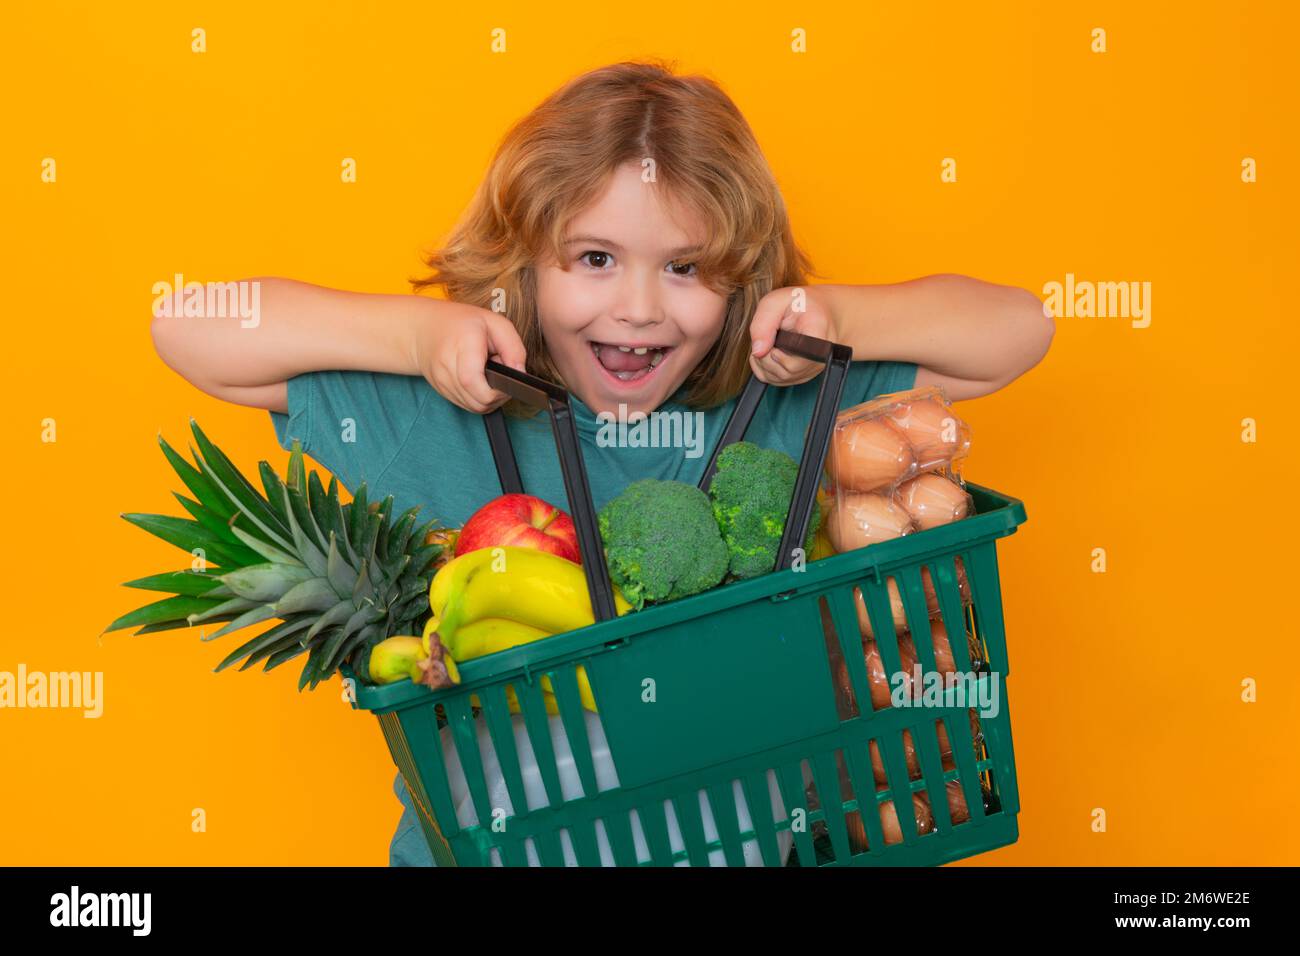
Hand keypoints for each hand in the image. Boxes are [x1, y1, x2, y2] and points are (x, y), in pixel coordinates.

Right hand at [410, 301, 527, 412]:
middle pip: (479, 400)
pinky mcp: (442, 391)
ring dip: (489, 397)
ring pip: (475, 407)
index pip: (473, 381)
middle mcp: (447, 365)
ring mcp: (442, 381)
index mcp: (462, 344)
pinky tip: (479, 379)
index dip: (497, 389)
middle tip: (499, 371)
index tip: (507, 378)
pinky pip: (468, 405)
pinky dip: (479, 397)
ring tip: (488, 373)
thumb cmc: (462, 323)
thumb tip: (521, 373)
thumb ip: (513, 347)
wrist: (423, 329)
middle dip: (498, 393)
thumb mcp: (495, 323)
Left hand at [748, 285, 838, 385]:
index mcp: (819, 334)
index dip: (777, 356)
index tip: (773, 343)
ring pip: (780, 379)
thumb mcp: (777, 301)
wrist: (821, 310)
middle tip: (766, 337)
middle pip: (786, 372)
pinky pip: (778, 381)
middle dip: (766, 357)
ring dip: (764, 363)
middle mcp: (820, 356)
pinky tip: (768, 351)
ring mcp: (813, 369)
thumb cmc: (800, 303)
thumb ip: (764, 322)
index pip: (798, 361)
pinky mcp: (805, 375)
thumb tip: (757, 351)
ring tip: (768, 341)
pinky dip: (766, 368)